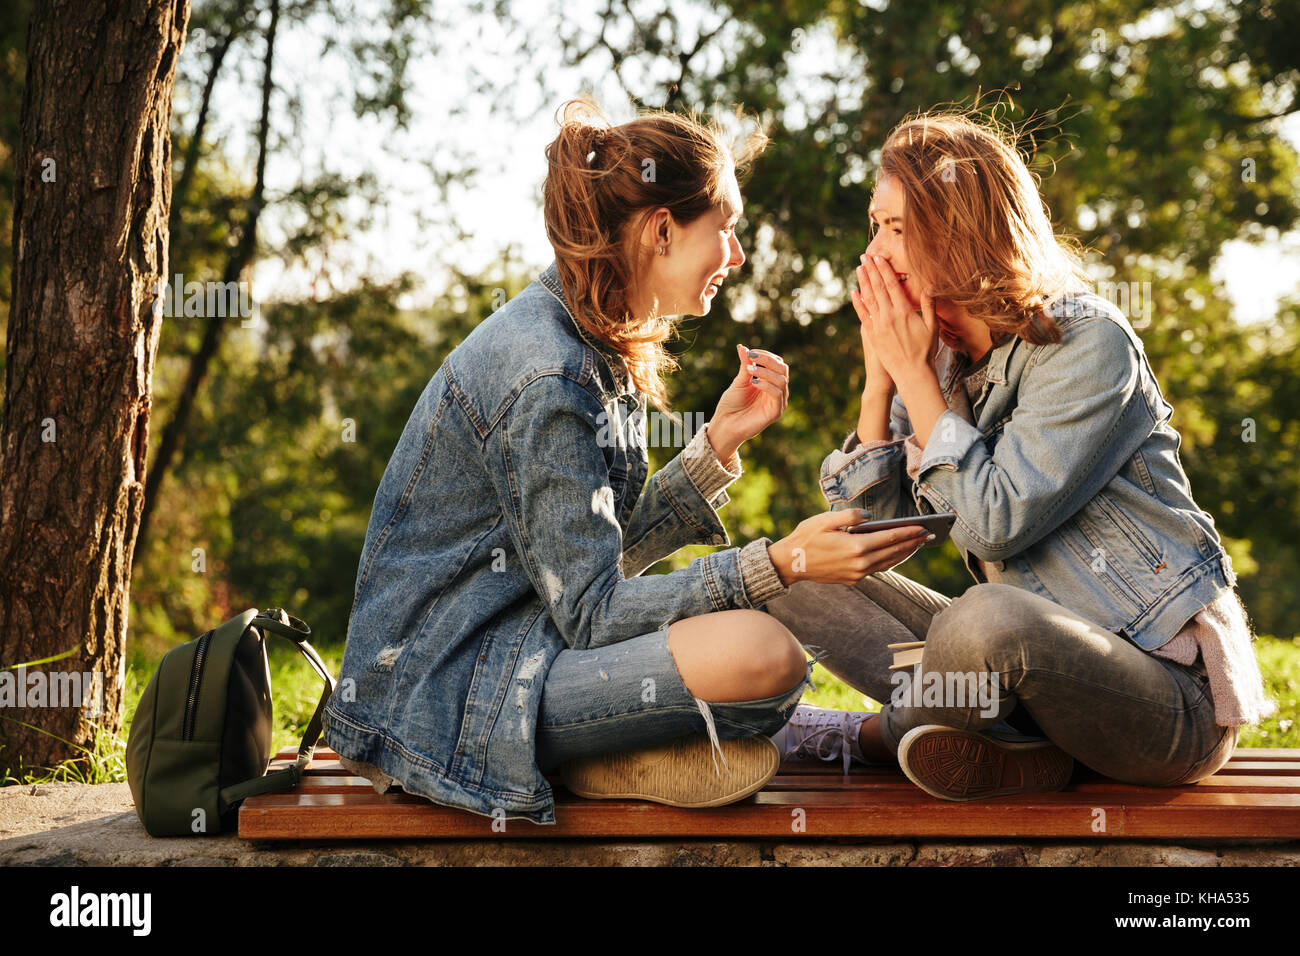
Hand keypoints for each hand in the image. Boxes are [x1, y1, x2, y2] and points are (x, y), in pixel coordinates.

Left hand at [708, 344, 789, 459]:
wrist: (725, 425)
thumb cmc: (731, 404)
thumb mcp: (739, 381)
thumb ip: (745, 365)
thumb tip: (742, 347)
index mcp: (769, 381)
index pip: (777, 363)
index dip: (766, 355)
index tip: (750, 352)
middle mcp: (776, 390)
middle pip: (783, 369)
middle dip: (768, 360)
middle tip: (752, 357)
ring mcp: (778, 401)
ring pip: (781, 380)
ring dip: (765, 371)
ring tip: (749, 370)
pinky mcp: (776, 412)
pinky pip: (777, 394)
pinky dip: (767, 385)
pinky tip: (754, 382)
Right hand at [767, 509, 931, 586]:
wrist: (791, 563)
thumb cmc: (806, 537)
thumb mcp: (826, 519)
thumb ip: (850, 516)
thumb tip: (869, 516)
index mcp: (856, 547)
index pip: (890, 538)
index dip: (909, 532)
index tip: (923, 527)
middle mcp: (860, 563)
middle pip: (894, 552)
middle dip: (912, 543)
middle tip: (928, 535)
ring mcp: (857, 574)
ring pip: (888, 563)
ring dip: (904, 553)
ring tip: (917, 544)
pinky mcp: (853, 579)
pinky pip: (878, 569)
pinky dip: (891, 561)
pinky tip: (897, 554)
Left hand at [856, 255, 937, 387]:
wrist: (912, 374)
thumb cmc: (926, 351)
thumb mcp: (933, 327)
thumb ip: (929, 306)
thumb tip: (930, 287)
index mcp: (905, 311)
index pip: (892, 285)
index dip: (884, 270)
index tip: (879, 258)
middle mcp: (889, 316)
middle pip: (877, 288)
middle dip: (871, 270)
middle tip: (864, 256)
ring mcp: (879, 326)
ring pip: (868, 299)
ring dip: (863, 282)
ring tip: (859, 268)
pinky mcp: (872, 335)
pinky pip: (863, 315)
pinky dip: (858, 303)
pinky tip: (854, 292)